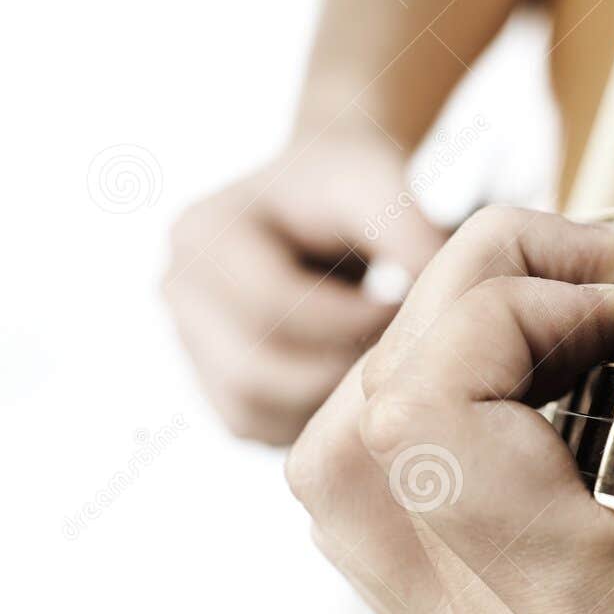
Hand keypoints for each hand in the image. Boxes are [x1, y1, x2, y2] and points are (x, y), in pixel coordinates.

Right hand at [164, 130, 447, 443]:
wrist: (319, 199)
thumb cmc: (348, 187)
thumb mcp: (378, 185)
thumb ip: (407, 230)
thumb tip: (434, 298)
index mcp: (203, 234)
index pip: (270, 305)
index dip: (348, 319)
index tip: (402, 307)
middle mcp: (179, 291)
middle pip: (253, 369)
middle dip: (337, 368)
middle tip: (394, 350)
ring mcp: (190, 344)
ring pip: (254, 410)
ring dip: (326, 401)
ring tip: (375, 362)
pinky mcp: (217, 387)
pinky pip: (261, 428)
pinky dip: (312, 418)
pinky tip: (350, 379)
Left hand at [286, 12, 613, 613]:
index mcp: (595, 600)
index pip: (421, 416)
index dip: (498, 304)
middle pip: (350, 433)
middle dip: (451, 310)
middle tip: (583, 286)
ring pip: (332, 477)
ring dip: (421, 361)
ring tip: (552, 332)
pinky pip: (370, 513)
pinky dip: (420, 416)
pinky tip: (535, 389)